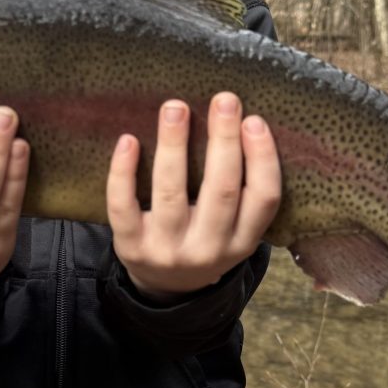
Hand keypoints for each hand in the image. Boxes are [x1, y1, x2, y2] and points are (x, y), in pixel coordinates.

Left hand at [106, 92, 281, 300]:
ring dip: (174, 145)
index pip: (263, 199)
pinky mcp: (131, 246)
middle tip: (224, 100)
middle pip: (222, 191)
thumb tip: (242, 122)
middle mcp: (208, 249)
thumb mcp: (235, 231)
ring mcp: (167, 250)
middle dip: (223, 141)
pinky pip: (124, 206)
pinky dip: (123, 172)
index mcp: (243, 242)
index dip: (262, 158)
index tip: (254, 120)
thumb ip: (244, 192)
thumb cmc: (205, 239)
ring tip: (175, 108)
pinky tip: (129, 140)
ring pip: (172, 193)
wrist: (165, 288)